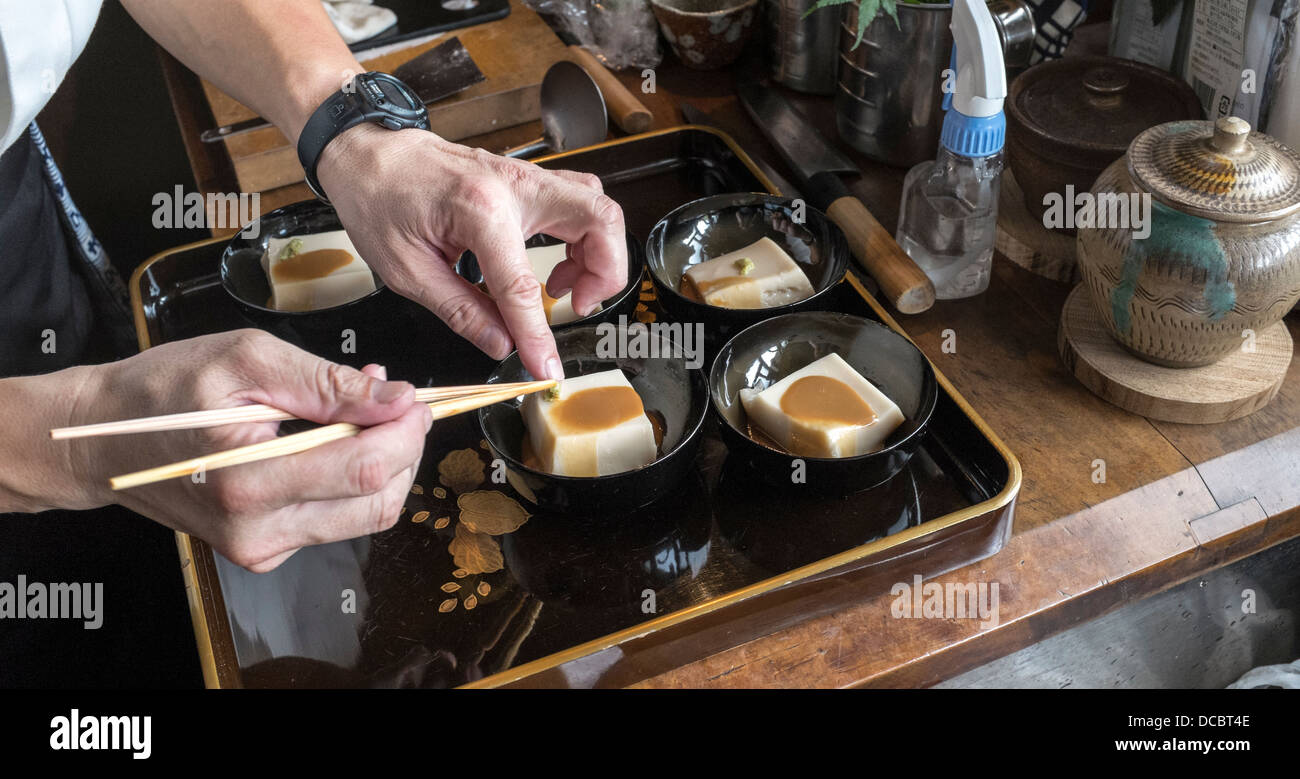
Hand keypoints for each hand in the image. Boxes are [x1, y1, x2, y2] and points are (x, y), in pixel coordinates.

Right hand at [67, 330, 430, 571]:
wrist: (100, 441)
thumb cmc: (161, 391)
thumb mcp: (245, 359)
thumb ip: (326, 382)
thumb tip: (394, 396)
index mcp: (248, 480)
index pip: (366, 468)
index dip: (406, 431)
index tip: (415, 398)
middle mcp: (258, 529)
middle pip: (378, 500)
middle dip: (404, 447)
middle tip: (396, 400)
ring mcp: (261, 547)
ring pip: (366, 515)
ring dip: (383, 461)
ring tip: (364, 412)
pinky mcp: (264, 550)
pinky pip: (336, 519)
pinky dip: (351, 478)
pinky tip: (333, 441)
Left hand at [316, 125, 628, 379]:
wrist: (367, 152)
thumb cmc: (377, 199)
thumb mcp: (406, 270)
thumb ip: (460, 311)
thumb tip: (500, 343)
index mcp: (478, 209)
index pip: (523, 285)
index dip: (537, 335)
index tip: (546, 366)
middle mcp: (513, 185)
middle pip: (599, 220)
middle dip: (605, 273)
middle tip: (578, 306)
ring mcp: (524, 176)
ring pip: (598, 206)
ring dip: (598, 253)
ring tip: (562, 288)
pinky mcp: (525, 179)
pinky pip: (578, 201)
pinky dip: (583, 236)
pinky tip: (552, 264)